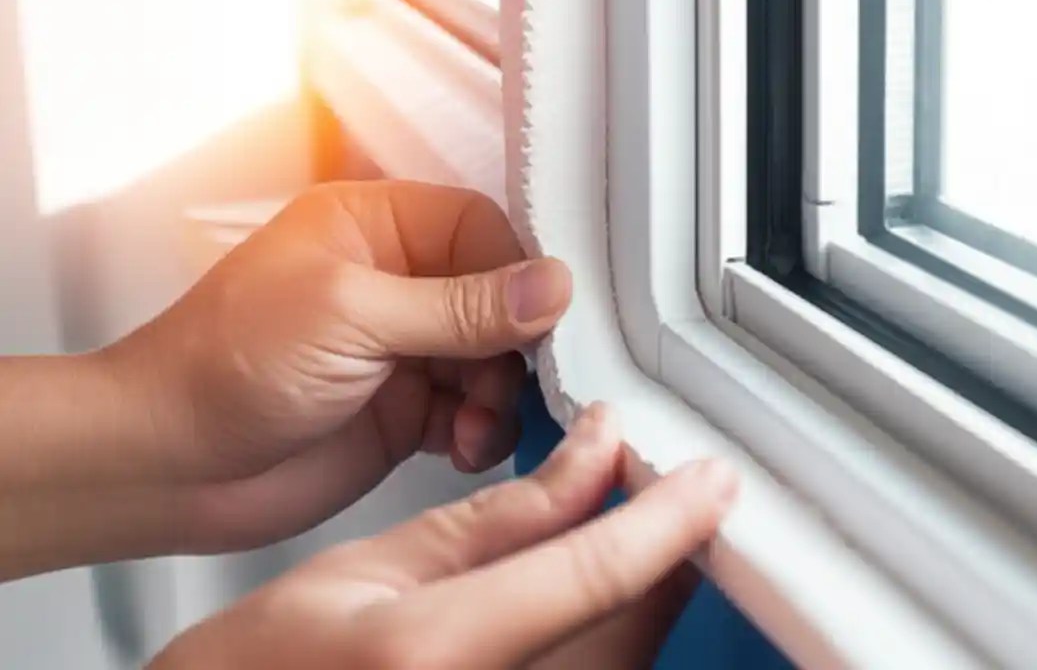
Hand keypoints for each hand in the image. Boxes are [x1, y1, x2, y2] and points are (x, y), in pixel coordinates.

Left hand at [110, 181, 572, 551]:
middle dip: (513, 348)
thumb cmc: (225, 366)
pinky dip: (482, 433)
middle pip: (500, 301)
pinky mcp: (405, 412)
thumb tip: (551, 285)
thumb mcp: (352, 317)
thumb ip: (460, 306)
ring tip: (474, 425)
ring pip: (495, 363)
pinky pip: (475, 414)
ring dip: (500, 398)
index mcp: (374, 228)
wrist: (169, 466)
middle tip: (503, 382)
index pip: (483, 230)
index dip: (519, 275)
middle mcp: (395, 284)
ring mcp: (402, 350)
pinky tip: (462, 447)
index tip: (542, 321)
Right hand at [148, 406, 738, 669]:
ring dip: (648, 590)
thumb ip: (500, 516)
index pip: (595, 573)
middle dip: (667, 550)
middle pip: (636, 626)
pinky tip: (595, 590)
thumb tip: (589, 457)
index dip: (670, 517)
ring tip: (628, 530)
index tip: (711, 479)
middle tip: (666, 489)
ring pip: (629, 657)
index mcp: (436, 648)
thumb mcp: (370, 564)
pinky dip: (615, 631)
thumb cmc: (256, 667)